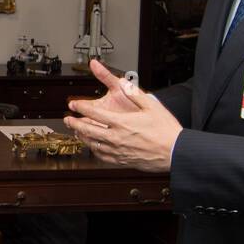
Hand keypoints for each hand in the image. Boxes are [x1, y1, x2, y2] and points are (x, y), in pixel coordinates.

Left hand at [63, 65, 181, 172]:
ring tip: (76, 132)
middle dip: (74, 123)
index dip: (81, 107)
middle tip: (67, 119)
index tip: (73, 104)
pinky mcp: (122, 161)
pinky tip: (93, 147)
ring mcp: (118, 151)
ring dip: (81, 137)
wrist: (175, 152)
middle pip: (88, 130)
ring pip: (92, 144)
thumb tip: (122, 82)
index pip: (94, 113)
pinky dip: (94, 150)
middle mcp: (116, 138)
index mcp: (122, 123)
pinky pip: (102, 156)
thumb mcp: (151, 105)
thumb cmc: (166, 129)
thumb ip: (134, 93)